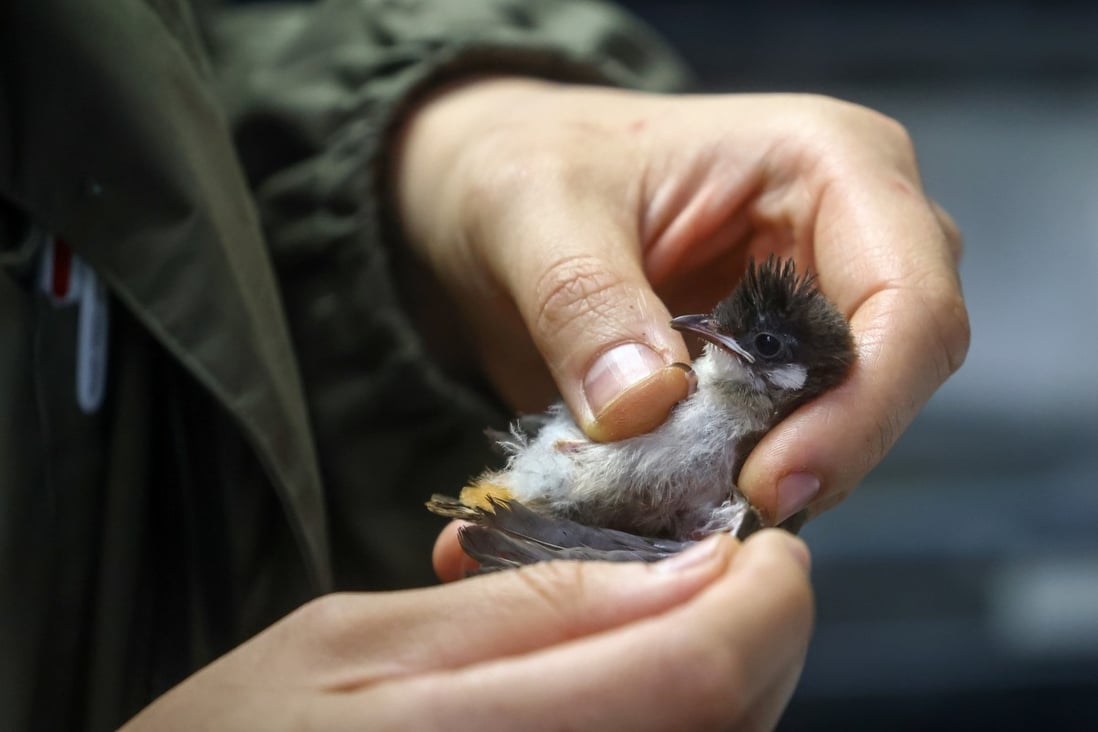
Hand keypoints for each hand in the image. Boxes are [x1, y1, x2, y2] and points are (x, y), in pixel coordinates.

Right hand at [123, 532, 811, 730]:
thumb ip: (527, 605)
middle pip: (735, 723)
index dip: (766, 598)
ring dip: (722, 680)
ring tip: (652, 624)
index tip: (767, 545)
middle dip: (757, 635)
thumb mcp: (353, 640)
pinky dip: (680, 720)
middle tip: (712, 572)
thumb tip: (687, 570)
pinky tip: (620, 687)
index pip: (701, 670)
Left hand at [394, 78, 968, 523]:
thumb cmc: (528, 166)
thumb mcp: (532, 213)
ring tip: (692, 495)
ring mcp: (824, 295)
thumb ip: (583, 304)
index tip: (769, 482)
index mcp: (827, 160)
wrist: (504, 194)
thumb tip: (644, 408)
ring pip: (860, 411)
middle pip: (903, 366)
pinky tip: (688, 483)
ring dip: (787, 467)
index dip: (862, 406)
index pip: (909, 298)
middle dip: (829, 447)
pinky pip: (799, 429)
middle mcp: (852, 229)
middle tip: (731, 505)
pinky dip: (750, 468)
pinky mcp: (783, 356)